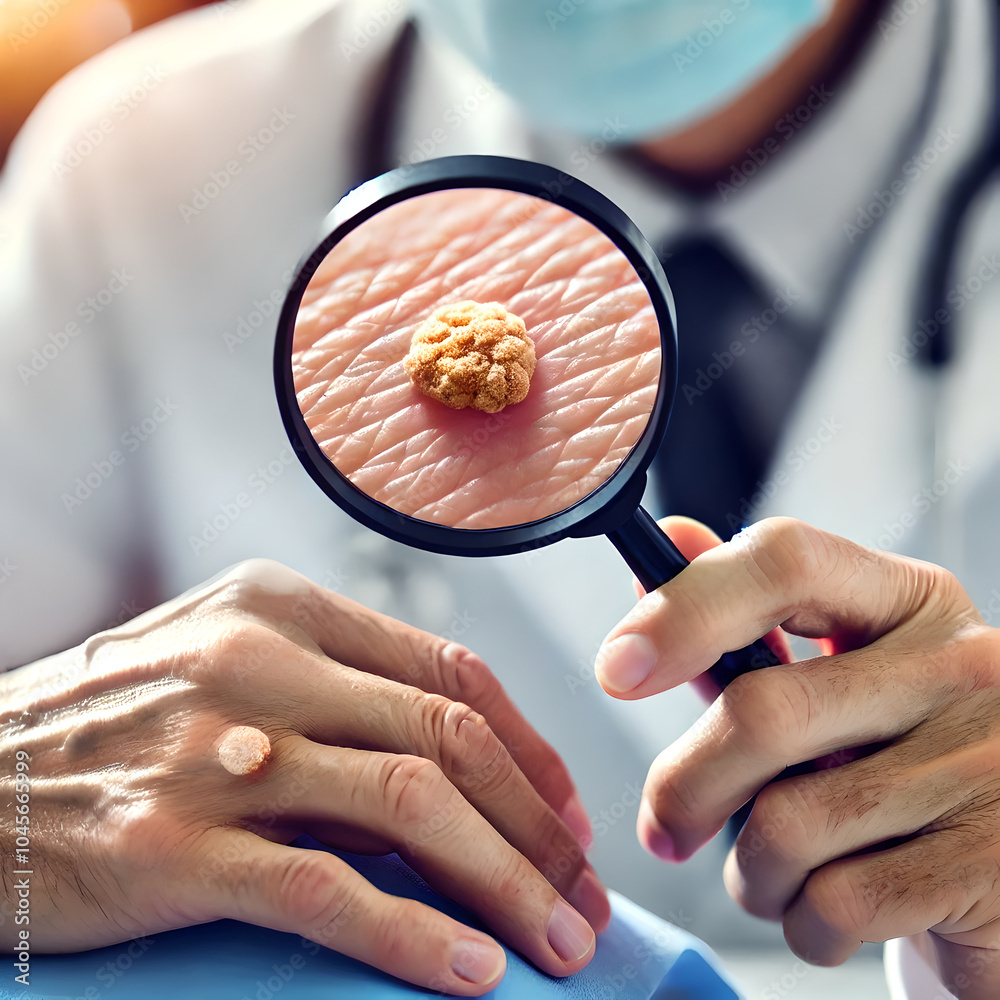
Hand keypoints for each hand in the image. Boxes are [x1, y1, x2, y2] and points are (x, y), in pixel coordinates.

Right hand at [0, 559, 607, 995]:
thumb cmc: (108, 724)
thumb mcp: (219, 657)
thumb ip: (326, 683)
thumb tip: (446, 754)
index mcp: (281, 607)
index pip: (445, 666)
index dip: (527, 745)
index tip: (568, 811)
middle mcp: (261, 662)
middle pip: (446, 736)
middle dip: (535, 823)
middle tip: (582, 891)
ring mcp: (218, 751)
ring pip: (410, 806)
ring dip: (503, 881)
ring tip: (555, 943)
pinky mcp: (172, 845)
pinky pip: (326, 891)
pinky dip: (412, 933)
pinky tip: (469, 972)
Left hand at [597, 516, 999, 999]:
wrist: (998, 870)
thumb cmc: (890, 762)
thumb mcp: (830, 678)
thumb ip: (744, 620)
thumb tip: (670, 538)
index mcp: (907, 600)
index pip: (785, 562)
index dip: (685, 609)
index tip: (617, 668)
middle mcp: (960, 665)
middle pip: (764, 710)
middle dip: (687, 786)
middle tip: (666, 827)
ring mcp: (987, 763)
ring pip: (790, 822)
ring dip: (750, 870)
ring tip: (771, 873)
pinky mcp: (992, 864)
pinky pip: (837, 902)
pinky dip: (800, 923)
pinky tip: (822, 911)